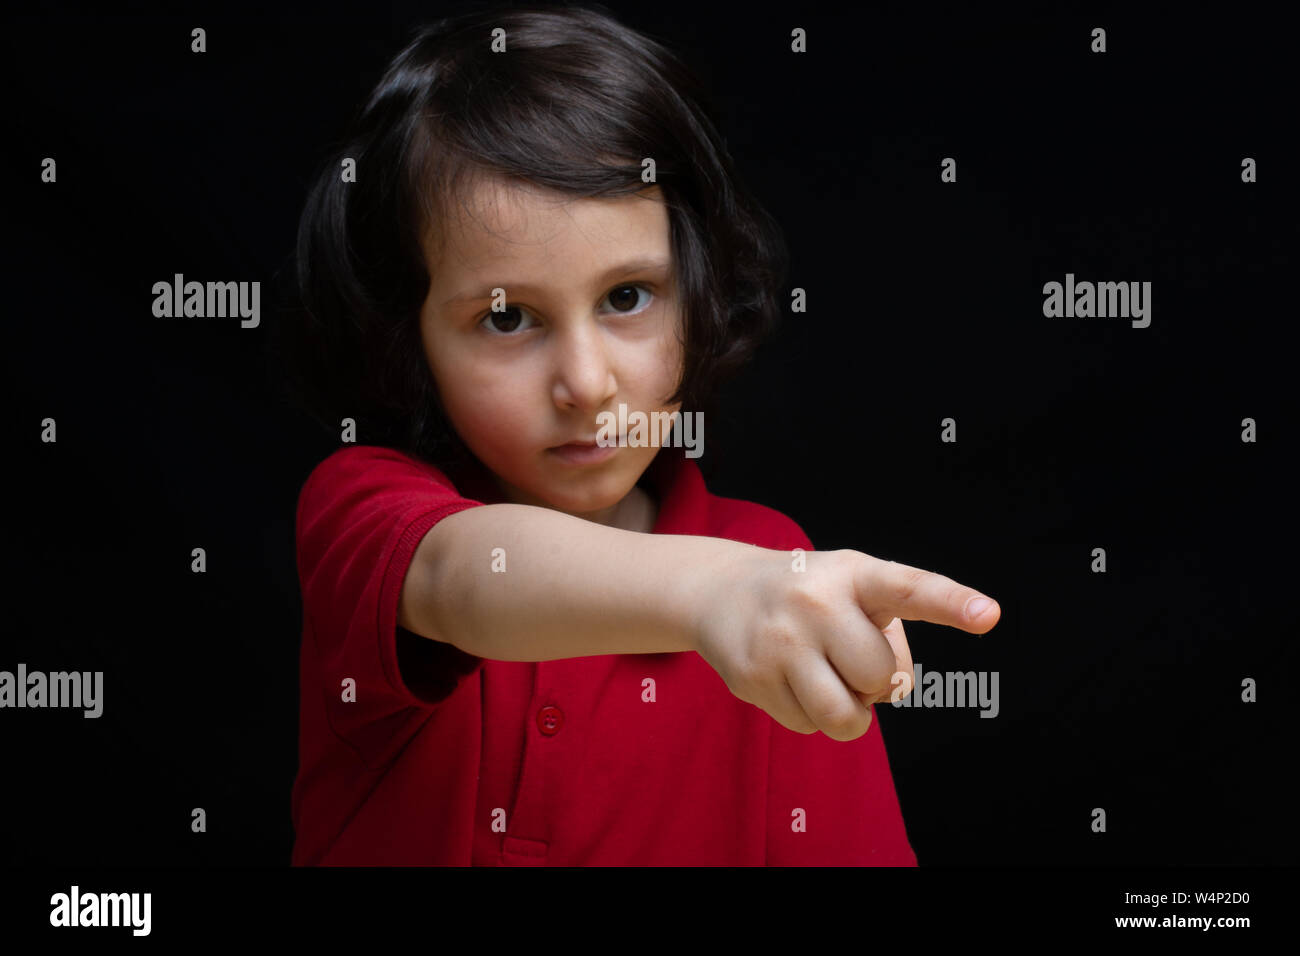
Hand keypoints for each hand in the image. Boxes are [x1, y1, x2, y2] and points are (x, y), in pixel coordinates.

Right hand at [691, 548, 998, 739]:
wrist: (722, 591)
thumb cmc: (814, 596)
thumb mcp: (853, 588)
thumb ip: (886, 630)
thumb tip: (887, 690)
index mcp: (855, 574)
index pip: (910, 588)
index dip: (952, 603)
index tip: (990, 615)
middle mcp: (816, 602)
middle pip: (880, 677)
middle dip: (873, 682)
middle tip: (847, 657)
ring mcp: (780, 641)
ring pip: (844, 716)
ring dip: (847, 712)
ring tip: (825, 679)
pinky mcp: (753, 677)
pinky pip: (807, 725)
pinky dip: (807, 712)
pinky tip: (788, 678)